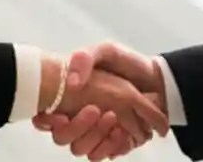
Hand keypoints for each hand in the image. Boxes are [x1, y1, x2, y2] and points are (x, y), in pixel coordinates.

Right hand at [34, 43, 168, 158]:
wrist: (158, 80)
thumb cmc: (128, 65)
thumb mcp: (106, 52)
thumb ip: (84, 59)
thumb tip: (72, 83)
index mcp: (70, 98)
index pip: (44, 117)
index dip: (46, 121)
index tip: (61, 115)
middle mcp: (78, 118)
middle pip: (63, 138)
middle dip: (79, 128)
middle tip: (97, 111)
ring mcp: (96, 132)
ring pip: (83, 150)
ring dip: (98, 139)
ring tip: (116, 125)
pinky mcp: (114, 142)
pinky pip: (107, 154)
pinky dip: (115, 146)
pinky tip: (126, 135)